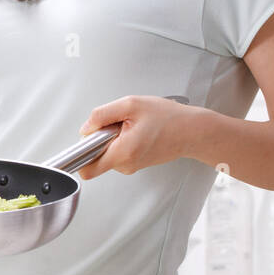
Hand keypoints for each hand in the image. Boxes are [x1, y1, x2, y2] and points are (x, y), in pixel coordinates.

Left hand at [74, 95, 191, 179]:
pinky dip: (122, 140)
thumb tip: (85, 127)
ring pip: (107, 153)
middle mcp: (126, 164)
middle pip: (95, 157)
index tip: (84, 142)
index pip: (87, 169)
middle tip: (117, 125)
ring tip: (132, 126)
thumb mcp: (131, 105)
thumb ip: (102, 115)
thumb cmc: (169, 118)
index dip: (80, 154)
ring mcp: (131, 166)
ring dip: (113, 138)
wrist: (193, 131)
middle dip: (100, 139)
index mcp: (123, 153)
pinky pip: (118, 152)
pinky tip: (137, 131)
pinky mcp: (135, 163)